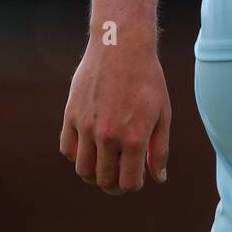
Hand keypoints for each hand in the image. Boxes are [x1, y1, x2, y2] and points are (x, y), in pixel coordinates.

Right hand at [59, 35, 170, 193]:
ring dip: (94, 174)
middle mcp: (108, 136)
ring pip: (83, 170)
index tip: (136, 177)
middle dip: (114, 185)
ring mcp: (86, 126)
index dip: (134, 185)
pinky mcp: (71, 115)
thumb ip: (160, 149)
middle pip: (104, 180)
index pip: (128, 182)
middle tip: (120, 176)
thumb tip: (158, 178)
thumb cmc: (148, 79)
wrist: (122, 46)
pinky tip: (90, 146)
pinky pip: (67, 150)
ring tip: (105, 164)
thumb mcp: (163, 114)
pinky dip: (77, 155)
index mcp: (134, 138)